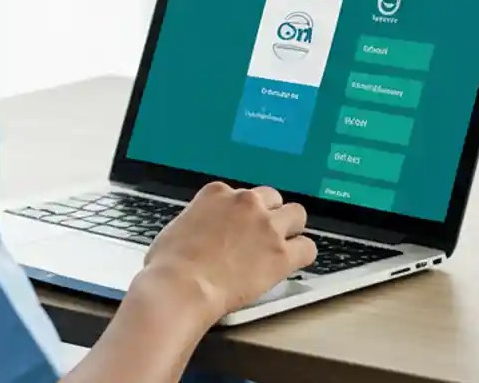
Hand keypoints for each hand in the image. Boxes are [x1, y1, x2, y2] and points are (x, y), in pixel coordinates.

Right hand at [140, 182, 316, 324]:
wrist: (182, 285)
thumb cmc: (170, 264)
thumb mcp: (176, 228)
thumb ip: (196, 222)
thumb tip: (197, 232)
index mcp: (217, 193)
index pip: (241, 194)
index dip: (241, 213)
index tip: (238, 227)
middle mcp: (246, 203)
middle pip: (272, 198)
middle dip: (269, 214)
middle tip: (260, 236)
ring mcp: (267, 227)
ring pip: (297, 215)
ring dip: (290, 229)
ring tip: (281, 247)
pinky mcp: (282, 254)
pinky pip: (308, 248)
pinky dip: (302, 255)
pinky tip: (291, 264)